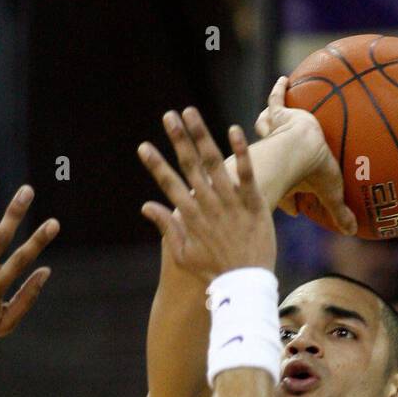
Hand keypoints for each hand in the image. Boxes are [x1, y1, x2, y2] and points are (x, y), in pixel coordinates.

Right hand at [138, 109, 275, 281]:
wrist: (246, 284)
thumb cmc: (214, 271)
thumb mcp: (183, 255)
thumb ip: (166, 228)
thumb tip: (146, 206)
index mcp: (190, 216)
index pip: (168, 184)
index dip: (155, 164)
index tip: (143, 146)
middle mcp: (208, 204)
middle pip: (189, 165)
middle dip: (177, 139)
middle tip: (168, 116)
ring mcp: (231, 202)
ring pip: (214, 162)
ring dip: (201, 135)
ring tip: (190, 112)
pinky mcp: (253, 203)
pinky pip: (246, 173)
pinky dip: (240, 151)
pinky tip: (233, 129)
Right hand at [255, 76, 355, 233]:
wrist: (301, 149)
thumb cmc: (314, 173)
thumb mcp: (331, 194)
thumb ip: (340, 212)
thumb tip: (353, 232)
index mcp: (284, 177)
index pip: (283, 193)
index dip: (290, 204)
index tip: (296, 210)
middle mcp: (273, 154)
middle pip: (267, 152)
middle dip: (268, 154)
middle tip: (273, 155)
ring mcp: (275, 133)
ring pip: (265, 126)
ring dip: (266, 123)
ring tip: (268, 115)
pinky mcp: (279, 115)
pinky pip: (277, 100)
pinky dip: (280, 90)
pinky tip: (285, 78)